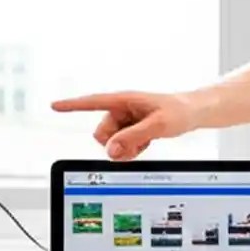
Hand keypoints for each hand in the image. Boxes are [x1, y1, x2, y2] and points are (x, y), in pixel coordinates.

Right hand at [51, 91, 199, 160]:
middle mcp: (121, 110)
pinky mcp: (132, 131)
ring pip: (111, 144)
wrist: (194, 114)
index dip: (72, 105)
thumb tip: (111, 150)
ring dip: (125, 148)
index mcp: (124, 100)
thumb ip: (133, 137)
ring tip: (145, 142)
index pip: (92, 102)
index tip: (54, 106)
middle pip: (101, 134)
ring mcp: (126, 121)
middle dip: (114, 144)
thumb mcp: (158, 125)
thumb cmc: (179, 112)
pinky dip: (132, 150)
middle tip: (136, 144)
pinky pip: (122, 147)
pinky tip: (146, 144)